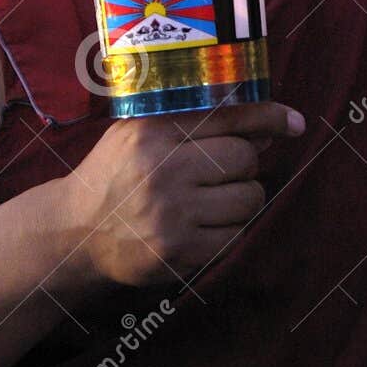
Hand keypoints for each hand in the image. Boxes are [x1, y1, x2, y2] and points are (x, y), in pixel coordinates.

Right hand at [61, 101, 305, 289]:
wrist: (73, 233)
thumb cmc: (115, 175)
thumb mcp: (139, 134)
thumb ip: (194, 125)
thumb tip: (264, 134)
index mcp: (153, 131)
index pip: (228, 115)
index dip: (268, 118)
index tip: (294, 123)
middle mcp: (163, 168)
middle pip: (243, 159)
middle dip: (242, 166)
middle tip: (219, 174)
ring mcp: (171, 213)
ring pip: (247, 199)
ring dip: (241, 200)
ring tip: (211, 202)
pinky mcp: (177, 251)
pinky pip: (235, 236)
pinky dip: (228, 231)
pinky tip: (203, 227)